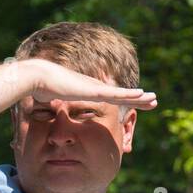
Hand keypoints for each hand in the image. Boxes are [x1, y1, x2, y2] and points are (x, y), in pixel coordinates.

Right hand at [28, 58, 156, 108]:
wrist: (37, 78)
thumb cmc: (40, 88)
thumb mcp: (51, 102)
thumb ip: (55, 106)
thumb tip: (47, 114)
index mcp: (86, 91)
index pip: (109, 97)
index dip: (123, 99)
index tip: (135, 102)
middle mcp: (94, 87)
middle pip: (120, 94)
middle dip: (138, 98)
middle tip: (153, 101)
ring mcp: (95, 88)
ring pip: (123, 94)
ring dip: (140, 97)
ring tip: (154, 99)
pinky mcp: (94, 90)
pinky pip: (116, 95)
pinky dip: (129, 95)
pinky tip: (141, 95)